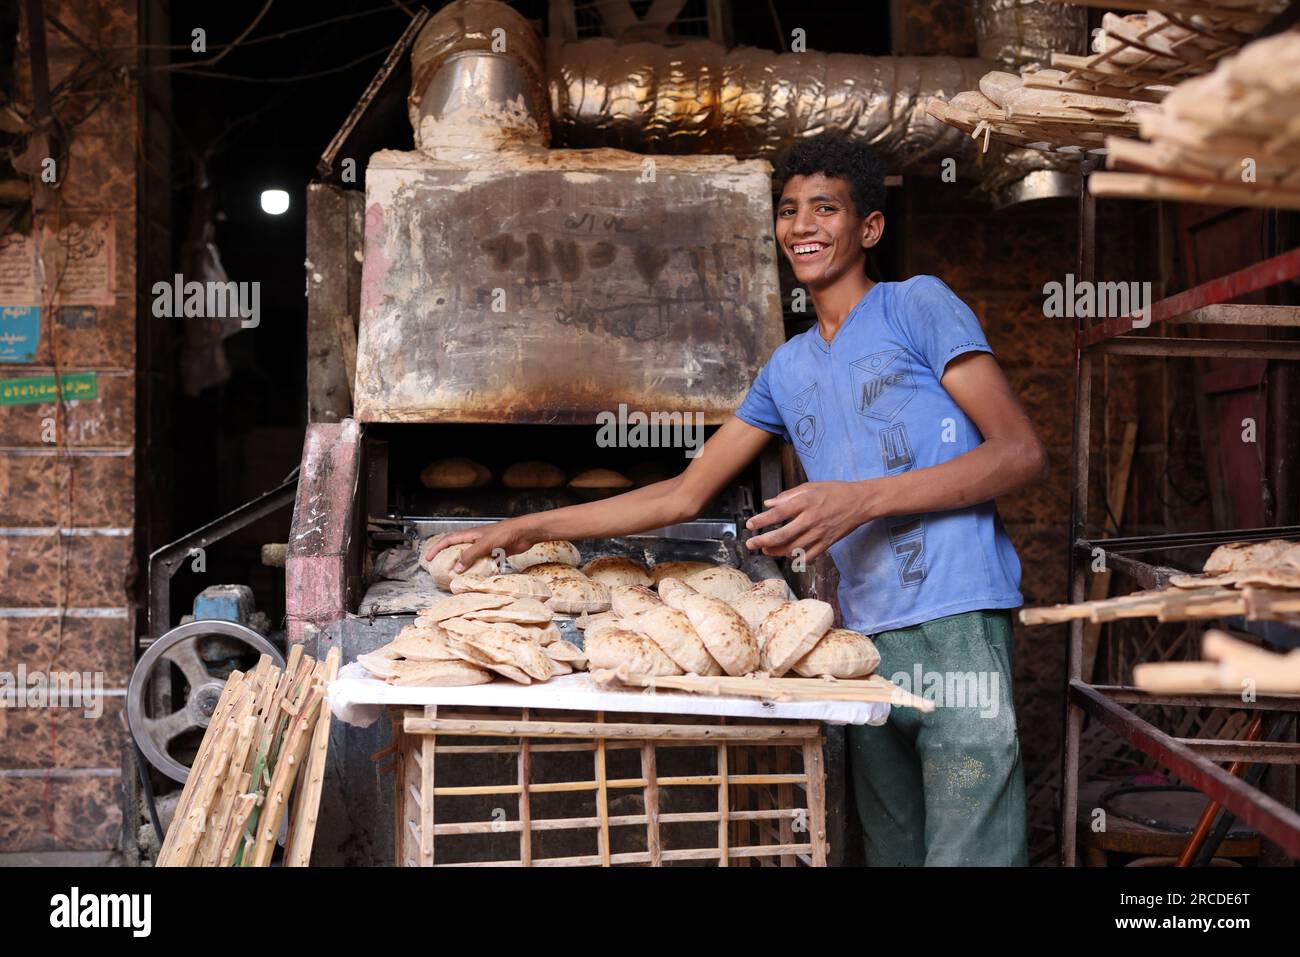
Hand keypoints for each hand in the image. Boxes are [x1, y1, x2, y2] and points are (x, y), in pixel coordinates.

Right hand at [422, 518, 537, 572]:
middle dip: (449, 559)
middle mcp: (477, 540)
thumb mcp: (484, 543)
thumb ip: (470, 555)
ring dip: (466, 567)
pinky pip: (485, 563)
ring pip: (472, 558)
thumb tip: (456, 567)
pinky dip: (481, 570)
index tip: (428, 558)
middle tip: (442, 570)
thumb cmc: (505, 532)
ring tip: (459, 578)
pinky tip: (480, 578)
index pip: (448, 540)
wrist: (525, 533)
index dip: (437, 548)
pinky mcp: (497, 553)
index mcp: (471, 534)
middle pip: (459, 550)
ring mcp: (486, 547)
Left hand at [744, 481, 878, 561]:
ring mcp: (820, 533)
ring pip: (793, 549)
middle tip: (751, 544)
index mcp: (806, 502)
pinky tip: (788, 555)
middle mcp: (811, 519)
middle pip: (783, 535)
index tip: (750, 524)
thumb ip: (788, 495)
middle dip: (763, 541)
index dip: (762, 520)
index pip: (779, 513)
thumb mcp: (811, 486)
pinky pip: (808, 555)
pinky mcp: (827, 543)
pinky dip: (796, 558)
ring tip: (766, 550)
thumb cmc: (835, 492)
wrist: (860, 502)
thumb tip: (769, 503)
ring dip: (776, 552)